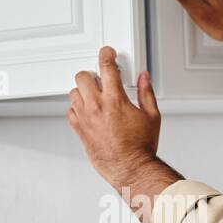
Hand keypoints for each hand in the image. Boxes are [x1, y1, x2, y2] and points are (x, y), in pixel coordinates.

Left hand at [68, 46, 161, 186]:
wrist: (131, 169)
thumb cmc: (141, 147)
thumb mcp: (152, 116)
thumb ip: (146, 93)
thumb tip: (144, 78)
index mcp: (116, 100)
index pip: (106, 67)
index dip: (106, 55)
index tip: (107, 53)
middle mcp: (97, 107)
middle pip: (82, 76)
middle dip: (91, 74)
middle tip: (100, 80)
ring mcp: (85, 119)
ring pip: (74, 93)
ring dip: (83, 91)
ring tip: (94, 97)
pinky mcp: (80, 131)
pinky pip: (70, 112)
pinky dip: (77, 109)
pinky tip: (88, 112)